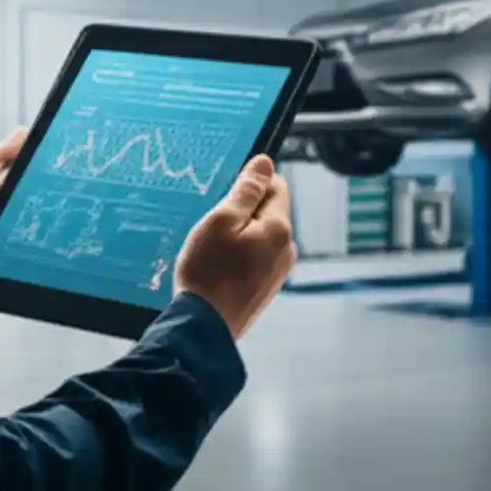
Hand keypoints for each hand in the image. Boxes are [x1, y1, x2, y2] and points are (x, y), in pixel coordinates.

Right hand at [175, 155, 295, 340]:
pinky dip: (236, 258)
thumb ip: (246, 190)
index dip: (249, 186)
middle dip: (241, 213)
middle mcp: (287, 249)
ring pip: (258, 236)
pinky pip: (253, 258)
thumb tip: (265, 163)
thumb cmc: (208, 273)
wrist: (203, 328)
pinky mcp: (265, 288)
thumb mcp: (221, 221)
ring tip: (213, 255)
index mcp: (280, 229)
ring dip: (237, 237)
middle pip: (267, 212)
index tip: (224, 200)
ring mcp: (278, 271)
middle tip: (213, 232)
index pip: (276, 185)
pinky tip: (218, 271)